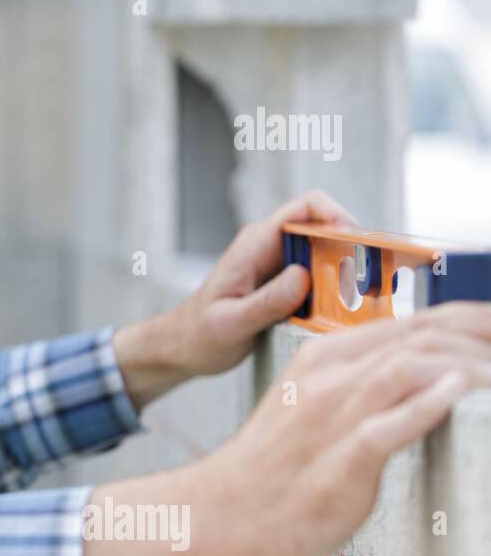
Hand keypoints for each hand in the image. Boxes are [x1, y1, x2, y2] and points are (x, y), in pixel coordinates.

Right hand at [78, 302, 490, 555]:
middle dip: (484, 337)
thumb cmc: (270, 473)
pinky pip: (386, 427)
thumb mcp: (314, 409)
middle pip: (422, 336)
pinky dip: (428, 406)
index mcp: (323, 358)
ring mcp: (329, 417)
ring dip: (472, 367)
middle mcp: (328, 377)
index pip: (414, 321)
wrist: (217, 517)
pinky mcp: (335, 464)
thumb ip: (364, 389)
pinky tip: (459, 394)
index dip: (472, 319)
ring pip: (411, 368)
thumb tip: (426, 383)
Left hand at [113, 189, 356, 409]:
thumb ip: (267, 301)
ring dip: (349, 275)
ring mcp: (280, 267)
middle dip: (354, 251)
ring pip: (329, 257)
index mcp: (256, 245)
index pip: (306, 207)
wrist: (182, 348)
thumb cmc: (198, 335)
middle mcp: (271, 249)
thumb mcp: (231, 323)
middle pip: (327, 231)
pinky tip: (347, 316)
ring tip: (365, 303)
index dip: (338, 216)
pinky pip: (322, 281)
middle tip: (372, 283)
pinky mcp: (286, 287)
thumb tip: (304, 276)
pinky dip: (339, 294)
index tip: (358, 246)